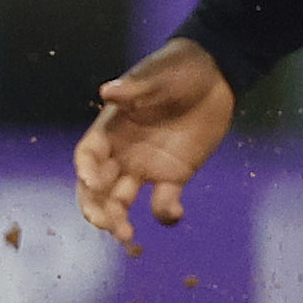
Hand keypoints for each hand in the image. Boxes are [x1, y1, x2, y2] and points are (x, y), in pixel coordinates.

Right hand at [73, 38, 237, 244]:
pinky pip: (162, 201)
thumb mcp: (159, 72)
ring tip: (128, 235)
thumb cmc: (180, 67)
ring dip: (119, 220)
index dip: (85, 170)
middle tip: (108, 223)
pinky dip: (164, 212)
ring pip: (121, 200)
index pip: (88, 154)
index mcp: (113, 127)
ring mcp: (147, 166)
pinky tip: (174, 213)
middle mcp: (123, 151)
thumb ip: (136, 87)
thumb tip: (108, 91)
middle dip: (96, 207)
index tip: (94, 182)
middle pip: (97, 187)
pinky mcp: (174, 175)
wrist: (216, 75)